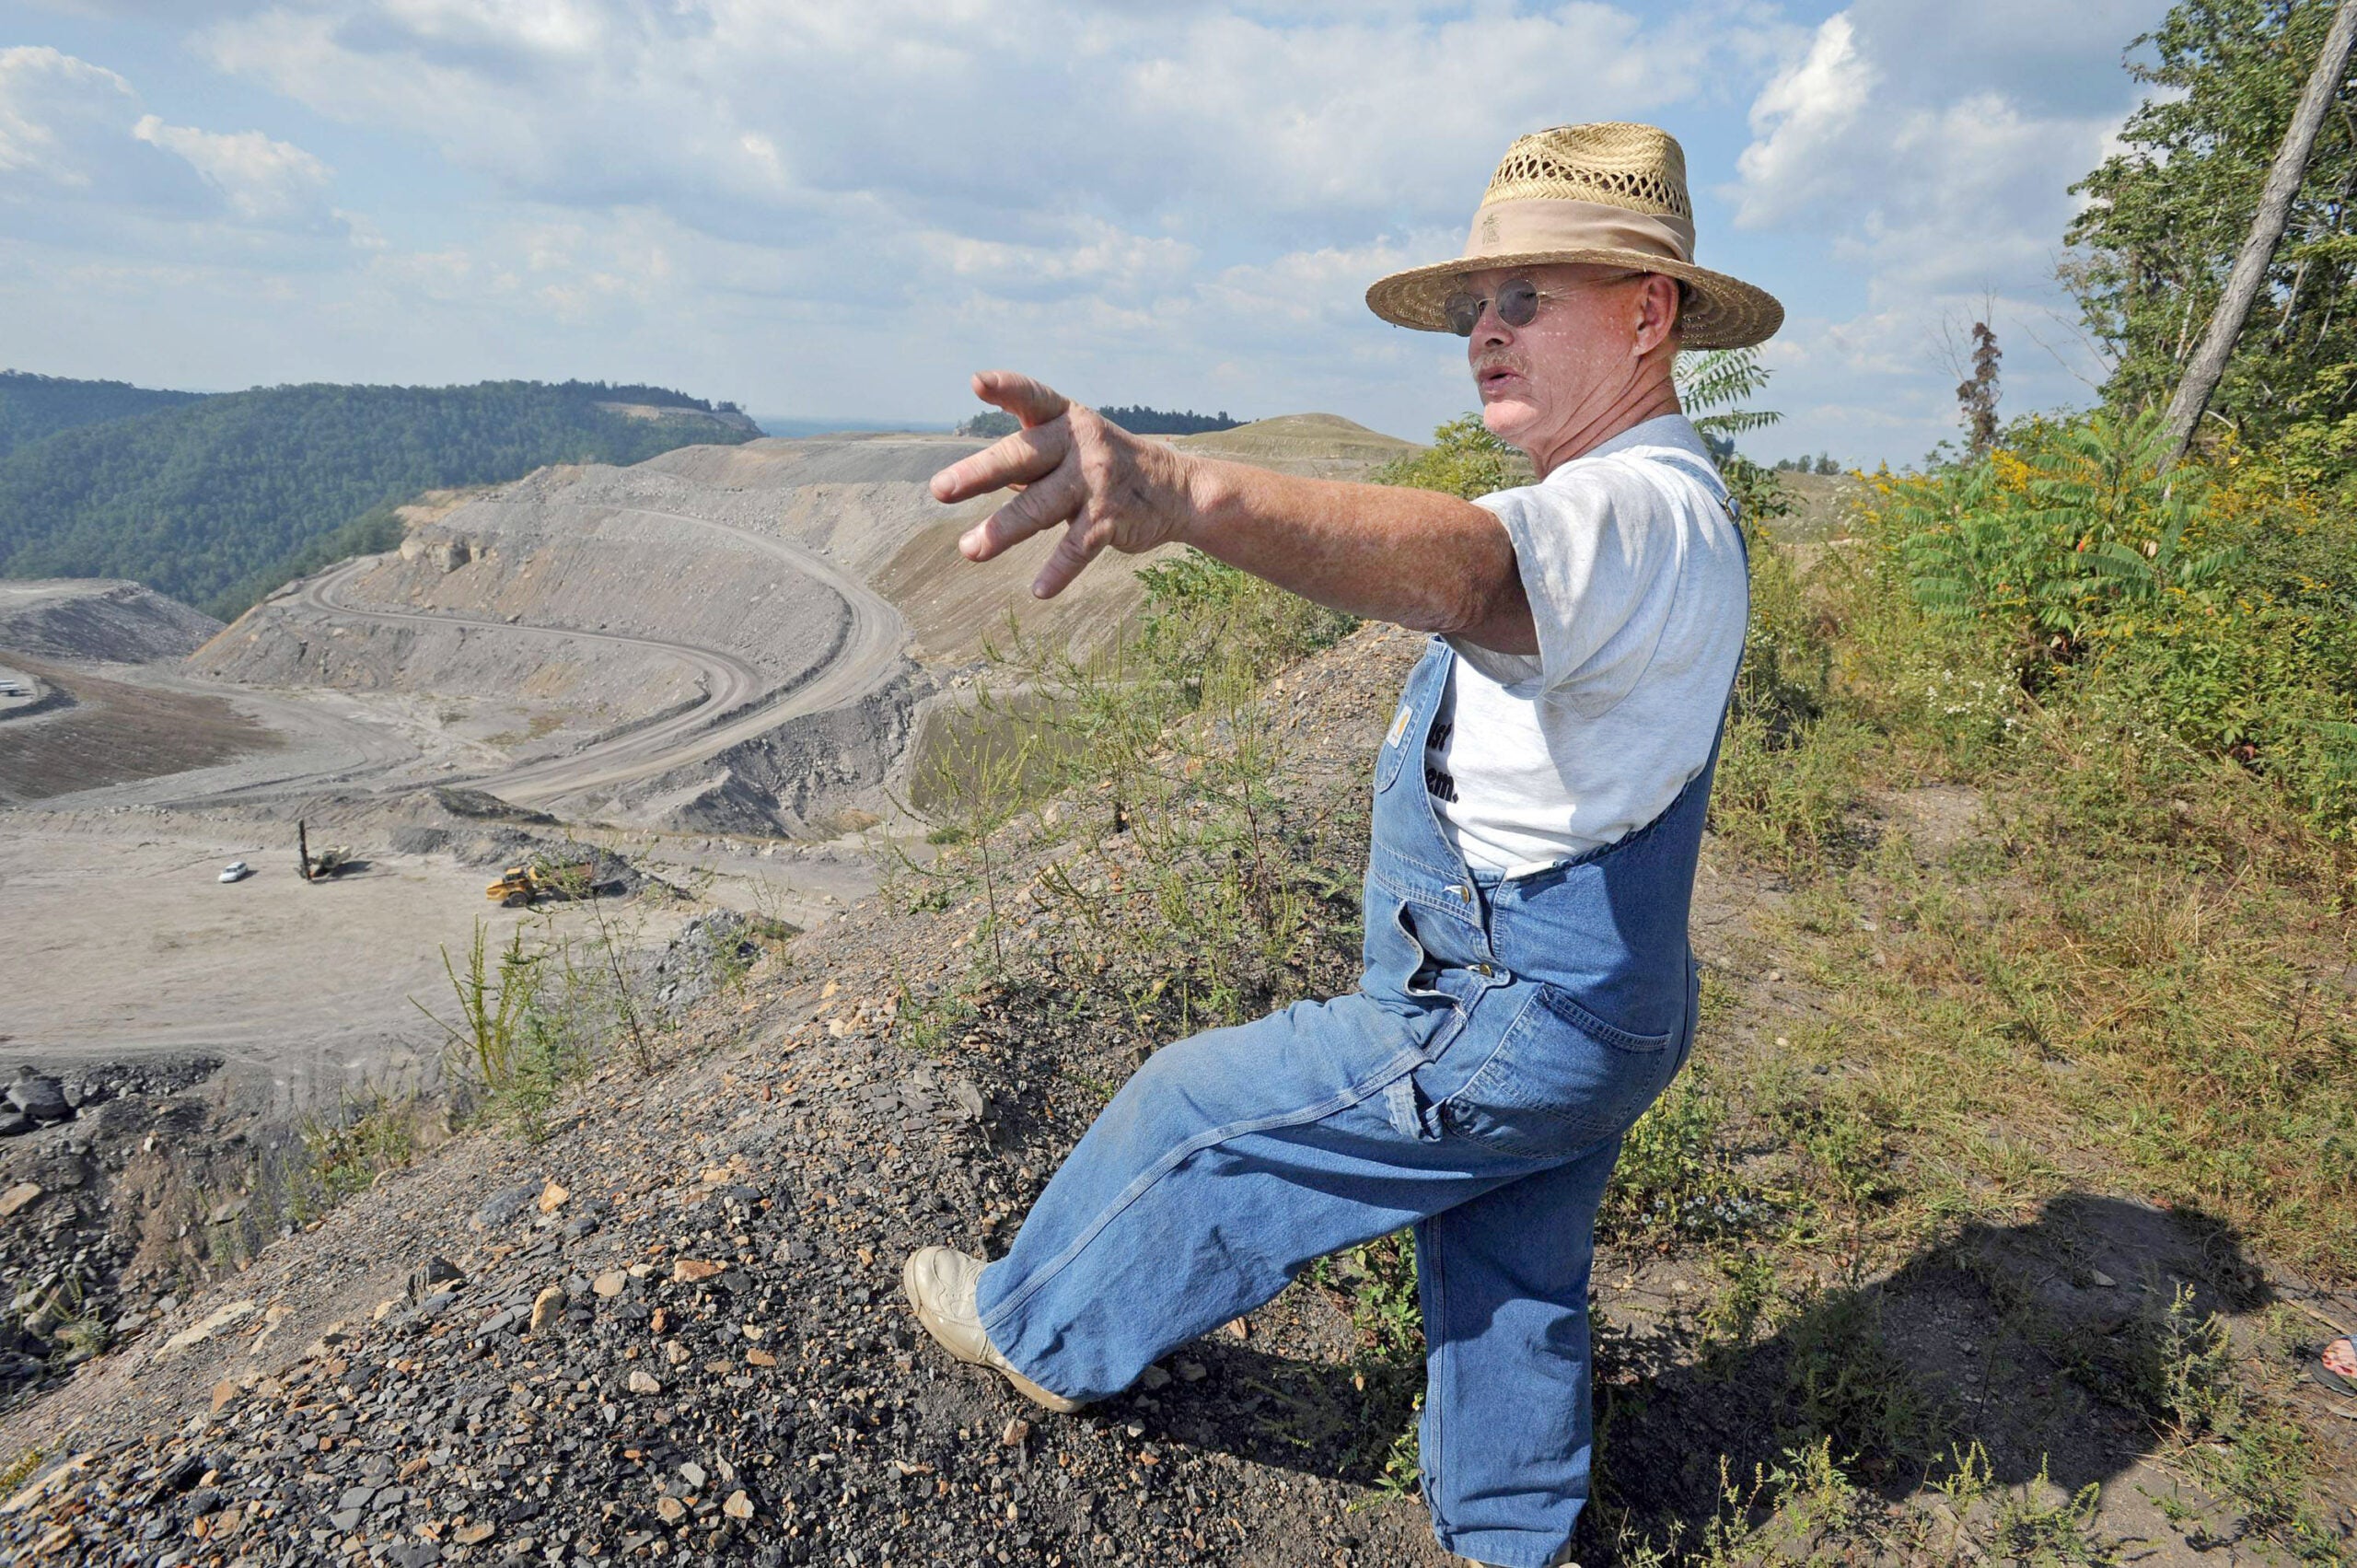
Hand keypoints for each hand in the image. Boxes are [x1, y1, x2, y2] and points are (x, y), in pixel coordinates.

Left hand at [930, 371, 1195, 598]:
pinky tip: (1039, 590)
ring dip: (1002, 531)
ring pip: (1040, 507)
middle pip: (1022, 457)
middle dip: (978, 474)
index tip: (977, 384)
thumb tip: (968, 478)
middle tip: (939, 489)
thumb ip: (1025, 457)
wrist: (1174, 489)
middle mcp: (1079, 443)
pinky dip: (1058, 570)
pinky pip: (1077, 547)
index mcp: (1063, 419)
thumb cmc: (1103, 464)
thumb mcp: (1068, 446)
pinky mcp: (1110, 518)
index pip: (1032, 397)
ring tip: (969, 551)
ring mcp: (1096, 481)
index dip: (1006, 389)